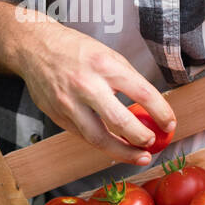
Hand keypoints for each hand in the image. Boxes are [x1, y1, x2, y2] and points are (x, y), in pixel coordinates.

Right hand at [15, 17, 175, 164]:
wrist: (34, 48)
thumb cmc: (75, 49)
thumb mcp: (107, 54)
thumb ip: (127, 80)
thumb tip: (151, 106)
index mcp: (105, 65)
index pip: (143, 94)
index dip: (161, 113)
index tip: (170, 123)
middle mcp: (87, 85)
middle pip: (121, 122)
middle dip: (142, 138)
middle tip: (154, 143)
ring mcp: (69, 103)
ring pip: (99, 138)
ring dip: (123, 152)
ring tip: (140, 157)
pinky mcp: (58, 116)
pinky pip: (84, 136)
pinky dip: (102, 144)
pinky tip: (115, 147)